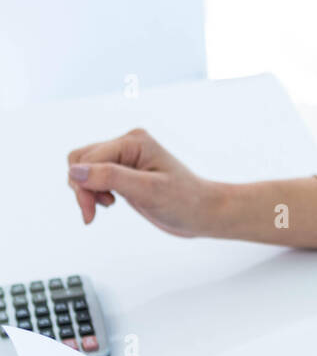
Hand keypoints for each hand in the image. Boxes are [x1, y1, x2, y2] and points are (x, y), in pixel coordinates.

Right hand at [67, 128, 217, 236]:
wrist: (202, 213)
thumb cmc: (184, 201)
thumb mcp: (147, 191)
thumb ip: (111, 178)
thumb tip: (74, 171)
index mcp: (133, 141)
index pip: (88, 159)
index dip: (82, 186)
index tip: (90, 213)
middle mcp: (127, 144)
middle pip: (81, 160)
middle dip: (81, 187)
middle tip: (93, 212)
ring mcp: (125, 157)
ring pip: (84, 168)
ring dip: (86, 190)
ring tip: (106, 205)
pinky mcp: (124, 172)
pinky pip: (95, 176)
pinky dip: (93, 191)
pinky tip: (109, 203)